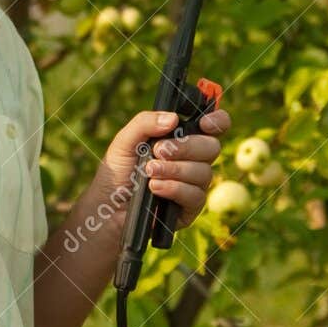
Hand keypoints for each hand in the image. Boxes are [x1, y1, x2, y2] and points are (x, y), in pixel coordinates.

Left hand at [96, 103, 231, 230]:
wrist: (109, 207)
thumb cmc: (118, 172)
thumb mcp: (125, 141)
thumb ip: (145, 123)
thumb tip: (174, 118)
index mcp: (183, 139)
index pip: (215, 126)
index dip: (218, 121)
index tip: (204, 123)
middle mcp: (194, 160)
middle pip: (212, 147)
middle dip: (187, 147)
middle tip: (159, 151)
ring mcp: (194, 184)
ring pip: (204, 172)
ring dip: (174, 170)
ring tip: (149, 172)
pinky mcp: (191, 208)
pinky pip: (196, 195)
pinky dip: (174, 188)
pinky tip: (155, 188)